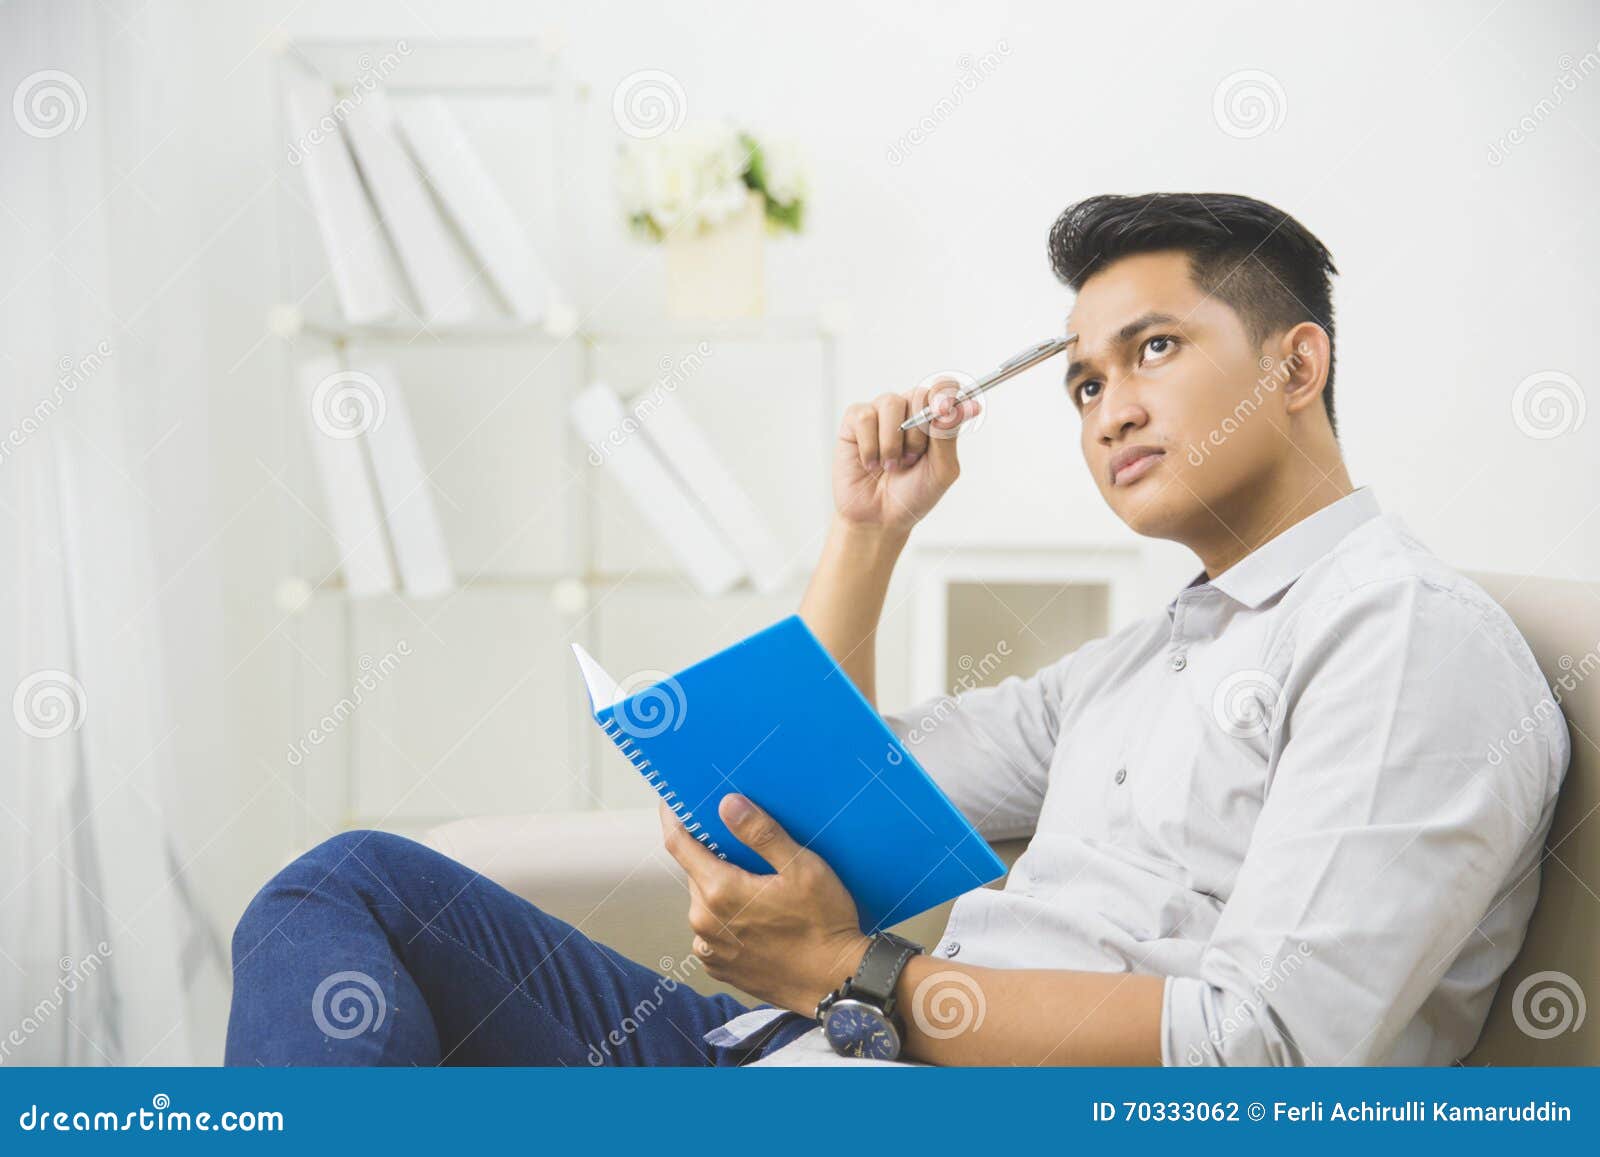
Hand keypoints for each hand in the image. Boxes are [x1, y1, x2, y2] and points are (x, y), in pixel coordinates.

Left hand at [658, 796, 869, 1014]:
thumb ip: (762, 834)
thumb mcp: (802, 868)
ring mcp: (710, 948)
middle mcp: (704, 922)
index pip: (678, 844)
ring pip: (705, 901)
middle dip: (710, 853)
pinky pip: (713, 929)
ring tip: (758, 883)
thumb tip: (727, 804)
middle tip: (740, 842)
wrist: (837, 983)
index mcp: (719, 892)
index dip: (672, 817)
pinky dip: (727, 917)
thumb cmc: (824, 925)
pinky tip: (759, 915)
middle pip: (695, 871)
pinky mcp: (721, 966)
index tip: (672, 800)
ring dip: (721, 887)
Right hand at [833, 379, 979, 533]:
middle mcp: (908, 410)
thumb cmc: (913, 494)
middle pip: (920, 393)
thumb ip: (947, 436)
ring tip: (891, 465)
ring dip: (893, 443)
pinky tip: (871, 464)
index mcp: (934, 419)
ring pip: (891, 403)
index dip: (945, 393)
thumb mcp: (941, 470)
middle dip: (919, 431)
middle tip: (912, 458)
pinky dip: (870, 448)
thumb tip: (955, 407)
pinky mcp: (854, 422)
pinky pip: (865, 418)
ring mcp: (880, 414)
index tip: (944, 410)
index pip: (944, 388)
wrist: (879, 519)